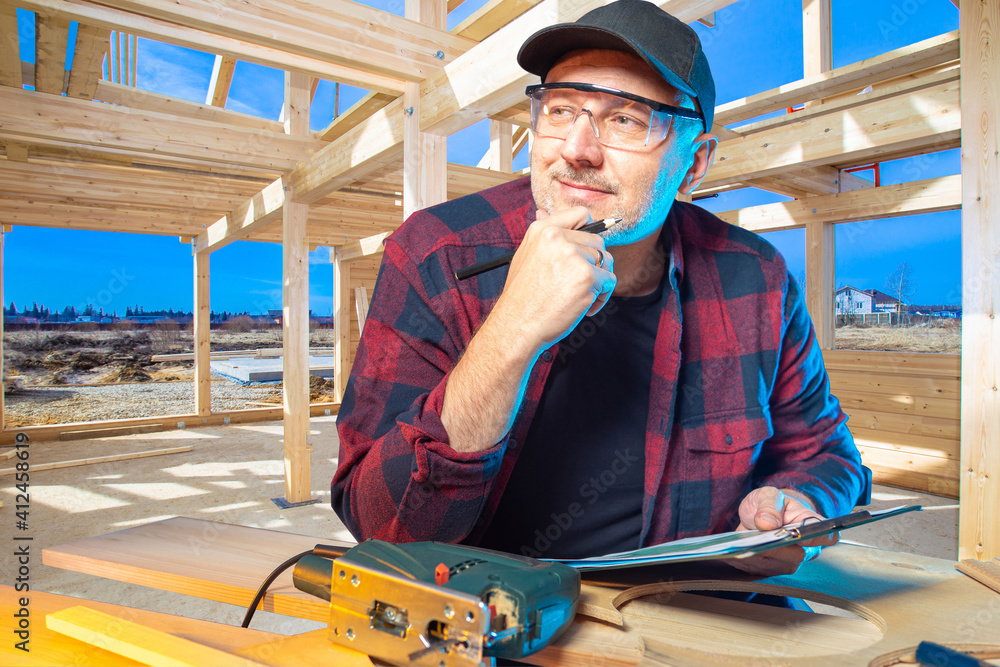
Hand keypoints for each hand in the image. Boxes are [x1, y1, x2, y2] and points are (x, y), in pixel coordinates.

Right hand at [490, 207, 616, 355]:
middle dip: (594, 263)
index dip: (589, 230)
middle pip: (598, 242)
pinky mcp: (587, 277)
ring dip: (599, 281)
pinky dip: (601, 297)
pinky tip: (583, 308)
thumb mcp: (525, 256)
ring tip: (578, 297)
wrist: (517, 326)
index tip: (585, 249)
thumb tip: (542, 212)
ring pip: (606, 261)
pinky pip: (609, 280)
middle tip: (577, 285)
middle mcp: (558, 238)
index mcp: (542, 230)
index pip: (580, 214)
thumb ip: (542, 236)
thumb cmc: (522, 297)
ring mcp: (574, 256)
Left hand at [725, 487, 837, 576]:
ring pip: (777, 566)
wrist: (758, 513)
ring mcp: (789, 561)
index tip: (799, 535)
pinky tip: (735, 554)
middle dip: (775, 548)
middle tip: (757, 538)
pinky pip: (760, 571)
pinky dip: (745, 562)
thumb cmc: (769, 503)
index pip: (826, 536)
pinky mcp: (772, 569)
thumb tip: (767, 522)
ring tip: (741, 545)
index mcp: (810, 525)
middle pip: (796, 556)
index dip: (817, 538)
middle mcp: (804, 547)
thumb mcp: (767, 495)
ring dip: (757, 557)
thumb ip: (769, 506)